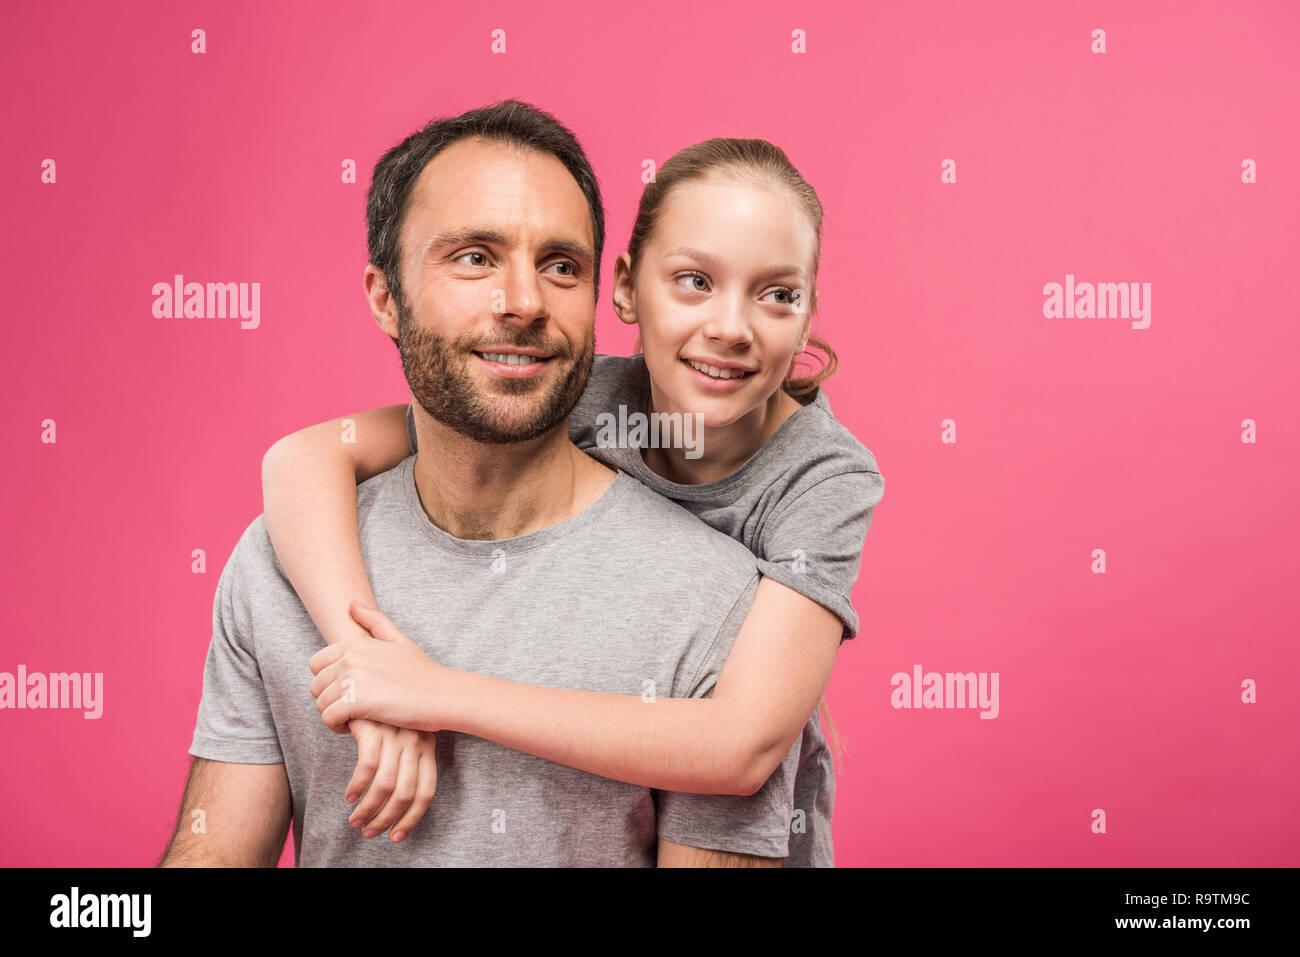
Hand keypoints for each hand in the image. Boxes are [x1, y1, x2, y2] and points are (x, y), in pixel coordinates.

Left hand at [309, 600, 448, 732]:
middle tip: (351, 708)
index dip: (327, 681)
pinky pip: (329, 718)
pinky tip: (355, 728)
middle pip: (316, 685)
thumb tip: (352, 603)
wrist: (442, 694)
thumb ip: (374, 621)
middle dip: (329, 699)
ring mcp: (352, 679)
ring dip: (334, 715)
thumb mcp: (399, 640)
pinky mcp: (356, 702)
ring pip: (321, 703)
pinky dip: (338, 727)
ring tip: (354, 719)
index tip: (346, 691)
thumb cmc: (423, 671)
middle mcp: (350, 658)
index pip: (316, 663)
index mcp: (356, 644)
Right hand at [345, 718, 437, 842]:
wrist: (372, 680)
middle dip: (387, 820)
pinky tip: (349, 797)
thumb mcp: (405, 736)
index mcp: (428, 747)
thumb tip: (396, 807)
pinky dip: (357, 787)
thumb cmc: (387, 715)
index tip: (397, 836)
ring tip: (356, 822)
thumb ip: (406, 765)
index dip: (412, 818)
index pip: (426, 792)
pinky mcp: (374, 729)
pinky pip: (366, 768)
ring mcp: (395, 735)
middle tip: (370, 833)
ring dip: (368, 810)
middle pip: (405, 793)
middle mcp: (415, 742)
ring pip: (385, 786)